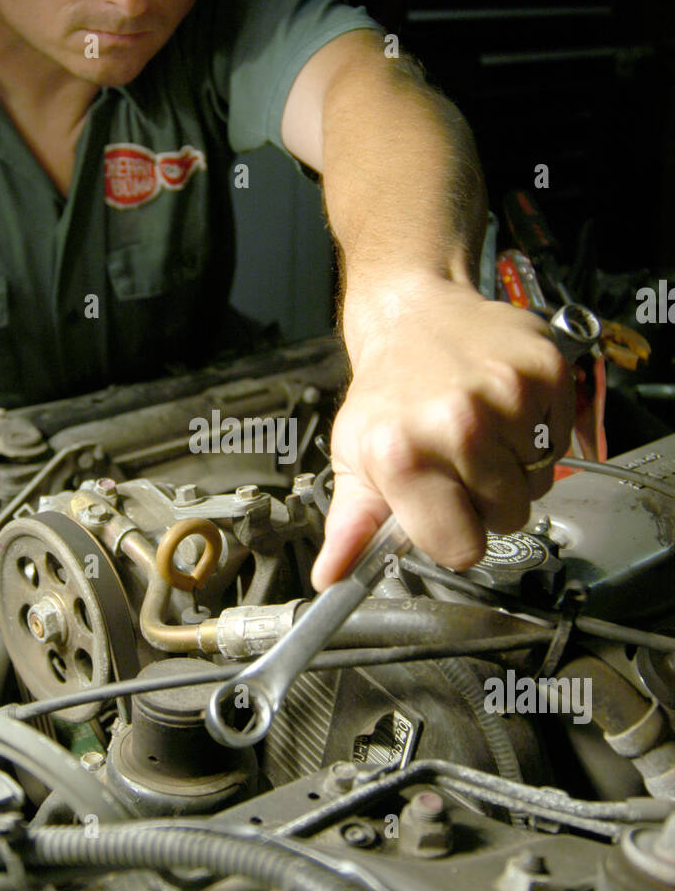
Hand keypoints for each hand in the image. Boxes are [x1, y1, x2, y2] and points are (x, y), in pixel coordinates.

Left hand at [310, 277, 574, 588]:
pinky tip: (504, 409)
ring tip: (480, 431)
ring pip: (538, 481)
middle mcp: (458, 425)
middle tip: (460, 460)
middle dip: (488, 499)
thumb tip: (331, 577)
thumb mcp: (354, 457)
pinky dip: (537, 431)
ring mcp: (507, 396)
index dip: (456, 536)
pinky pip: (559, 440)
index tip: (445, 510)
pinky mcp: (545, 372)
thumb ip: (349, 526)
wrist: (414, 312)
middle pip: (508, 517)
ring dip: (514, 465)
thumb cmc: (387, 389)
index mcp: (403, 456)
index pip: (462, 549)